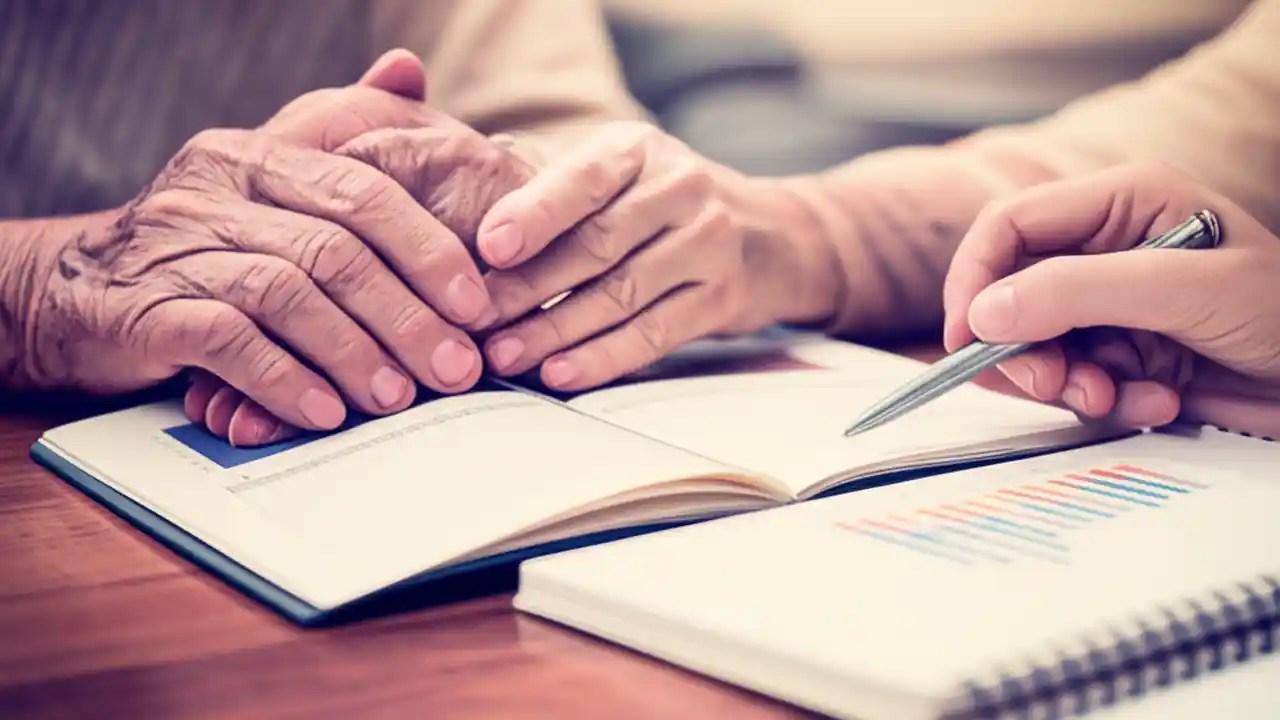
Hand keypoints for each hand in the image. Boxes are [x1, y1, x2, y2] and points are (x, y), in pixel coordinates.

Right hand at [184, 59, 533, 444]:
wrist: (73, 290)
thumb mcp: (267, 186)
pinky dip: (284, 378)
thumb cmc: (200, 245)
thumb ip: (338, 142)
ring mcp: (177, 246)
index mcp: (259, 155)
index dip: (428, 250)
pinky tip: (324, 412)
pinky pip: (228, 341)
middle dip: (406, 315)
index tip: (476, 305)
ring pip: (286, 293)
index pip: (364, 191)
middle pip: (334, 249)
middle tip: (454, 369)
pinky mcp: (147, 308)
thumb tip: (408, 71)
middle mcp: (218, 190)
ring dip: (353, 352)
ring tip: (397, 397)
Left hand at [475, 122, 835, 390]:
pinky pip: (652, 333)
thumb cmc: (663, 205)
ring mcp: (708, 244)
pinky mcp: (722, 298)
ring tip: (505, 355)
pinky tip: (561, 374)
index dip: (535, 214)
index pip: (585, 179)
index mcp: (640, 150)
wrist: (775, 233)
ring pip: (619, 294)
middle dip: (529, 287)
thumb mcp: (621, 175)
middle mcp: (681, 188)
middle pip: (596, 244)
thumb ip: (557, 196)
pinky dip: (602, 358)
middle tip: (476, 319)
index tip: (487, 247)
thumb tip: (467, 241)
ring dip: (555, 330)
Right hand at [943, 162, 1279, 436]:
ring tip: (1112, 395)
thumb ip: (1079, 292)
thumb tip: (986, 313)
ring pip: (1035, 346)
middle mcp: (1108, 249)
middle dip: (1024, 347)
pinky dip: (1104, 402)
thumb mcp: (1185, 291)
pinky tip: (1156, 400)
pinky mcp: (1122, 354)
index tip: (968, 336)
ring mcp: (1113, 305)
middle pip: (1010, 293)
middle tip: (1052, 383)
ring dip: (1065, 383)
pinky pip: (1074, 382)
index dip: (976, 278)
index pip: (1009, 225)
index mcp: (1122, 201)